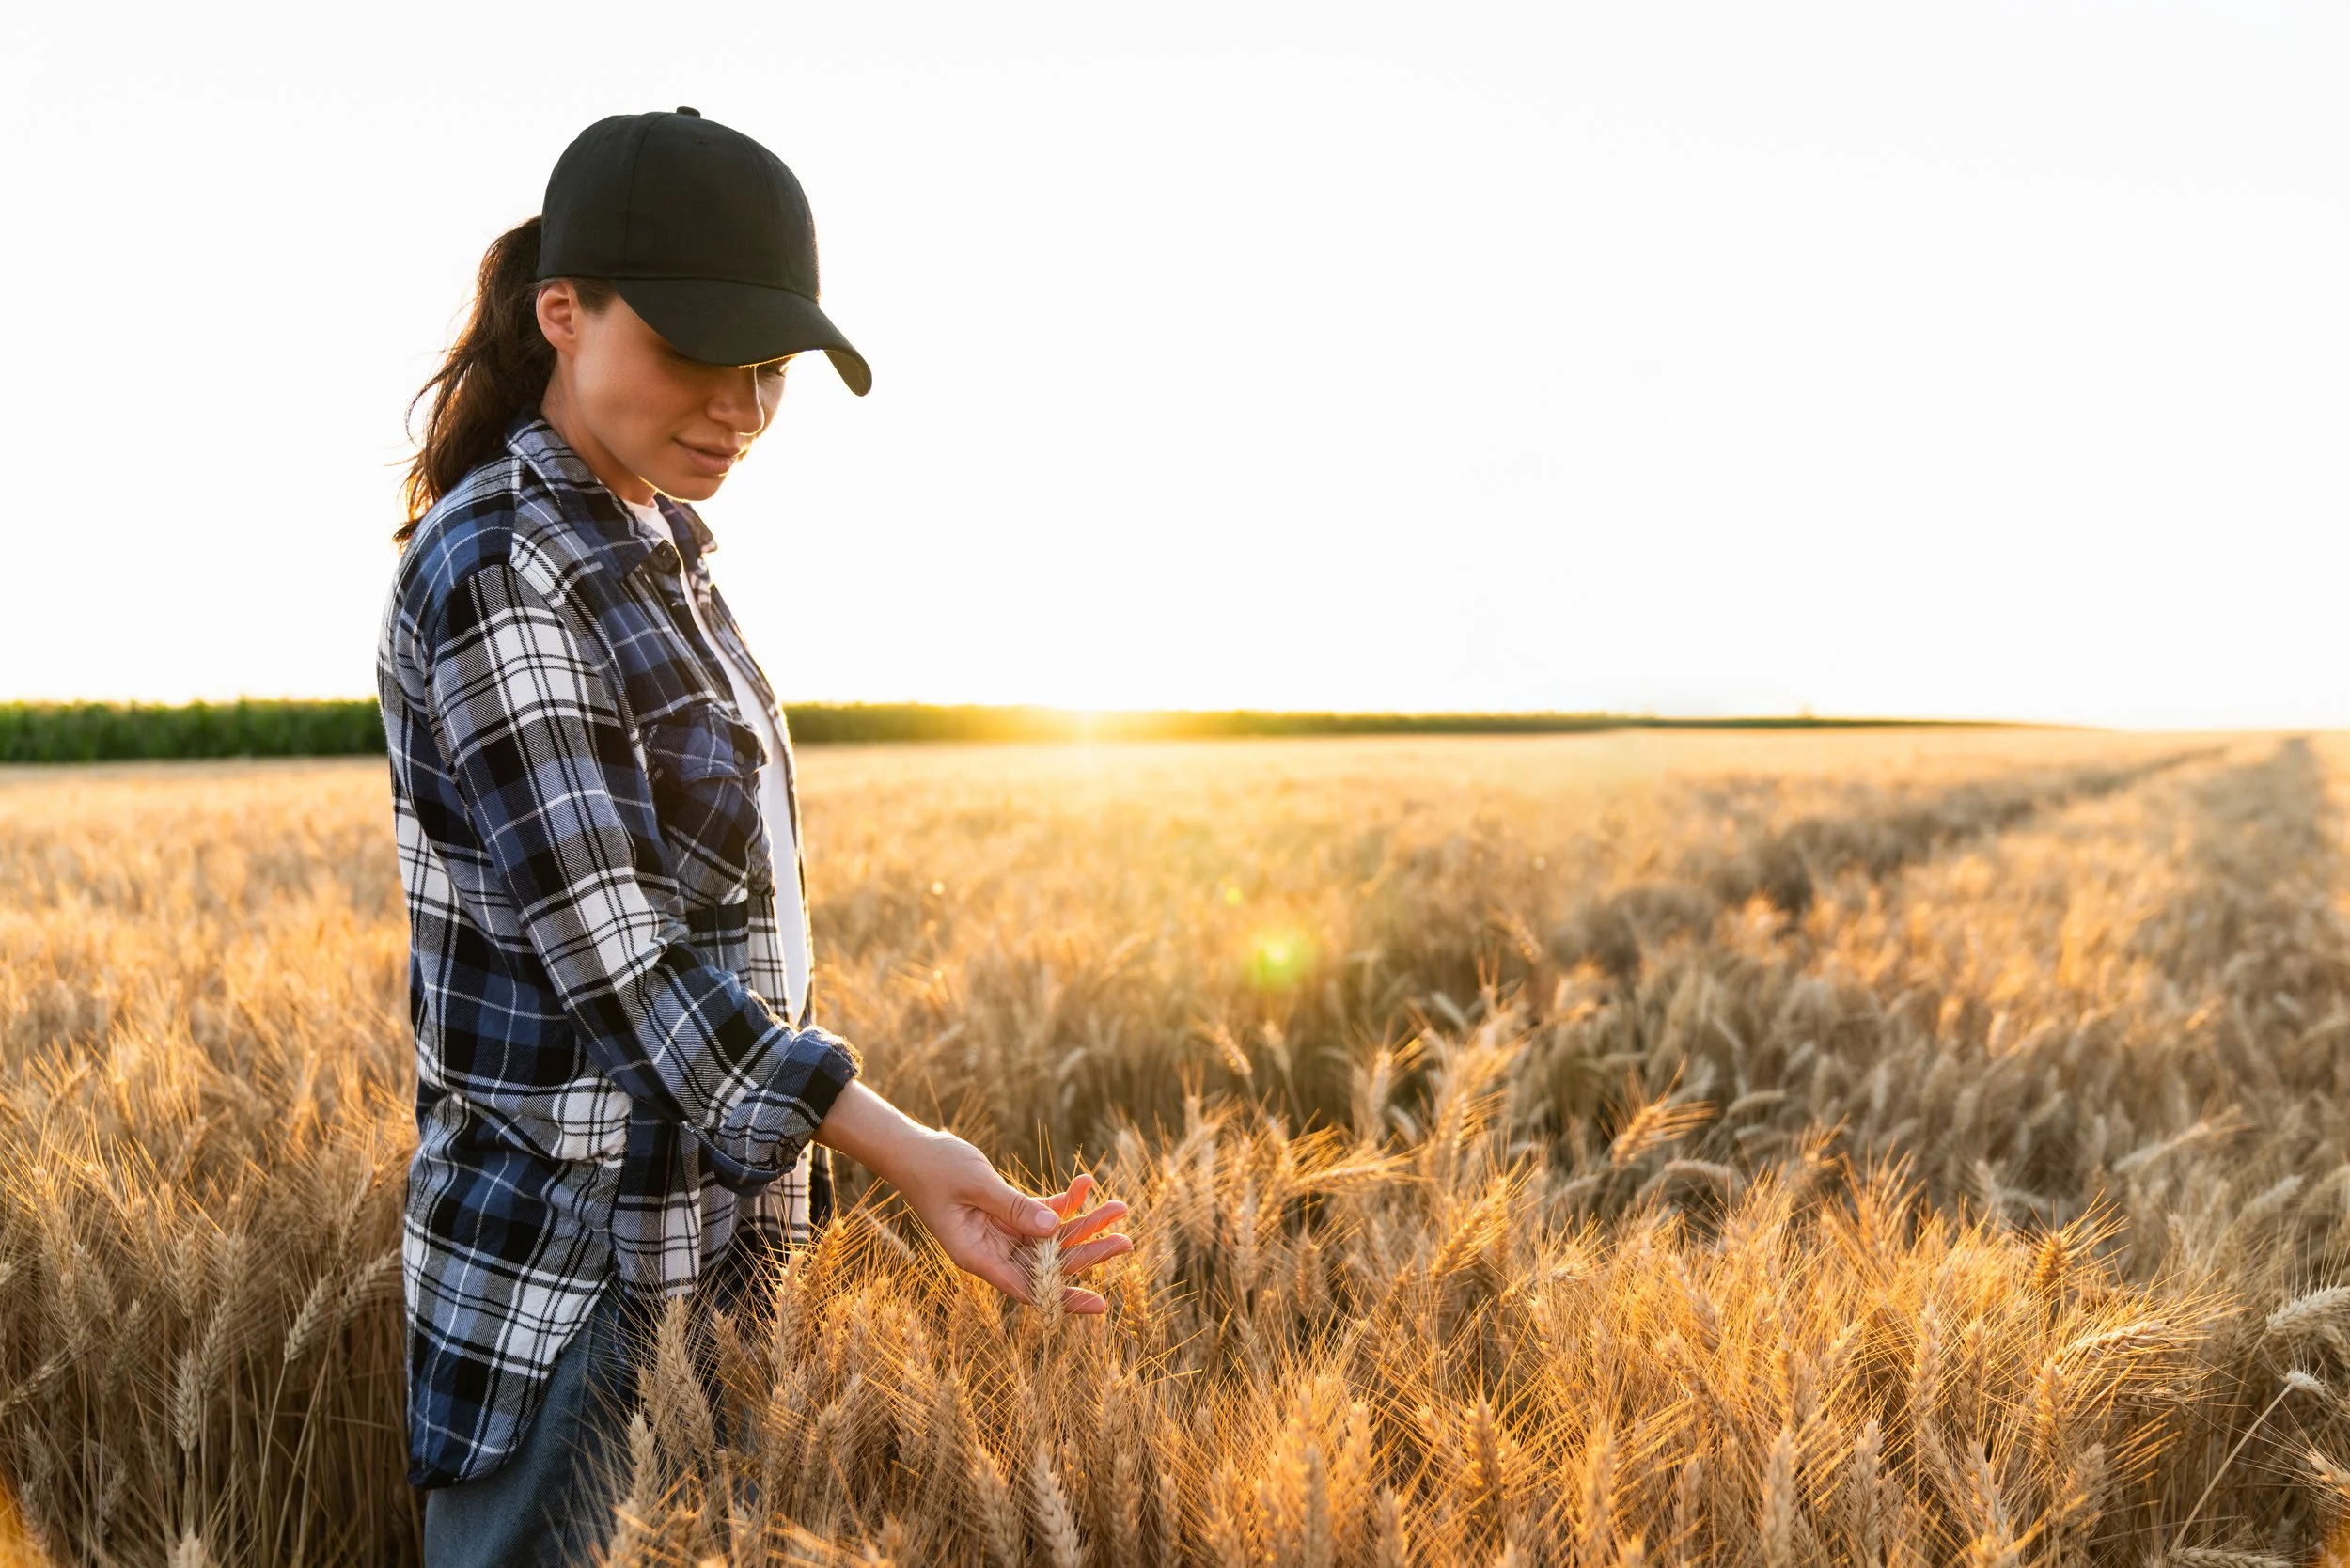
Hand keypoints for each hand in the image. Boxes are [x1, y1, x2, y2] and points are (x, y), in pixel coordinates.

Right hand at [814, 1082, 1132, 1313]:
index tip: (1099, 1305)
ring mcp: (1000, 1233)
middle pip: (1048, 1263)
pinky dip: (1064, 1200)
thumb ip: (1015, 1207)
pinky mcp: (1005, 1212)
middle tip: (1125, 1241)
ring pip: (1051, 1237)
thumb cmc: (935, 1168)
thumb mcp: (977, 1185)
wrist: (911, 1148)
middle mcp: (993, 1251)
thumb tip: (1055, 1228)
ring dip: (1084, 1222)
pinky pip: (1042, 1212)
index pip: (1029, 1290)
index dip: (1064, 1299)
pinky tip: (1087, 1182)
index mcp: (978, 1256)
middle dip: (1088, 1252)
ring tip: (1120, 1207)